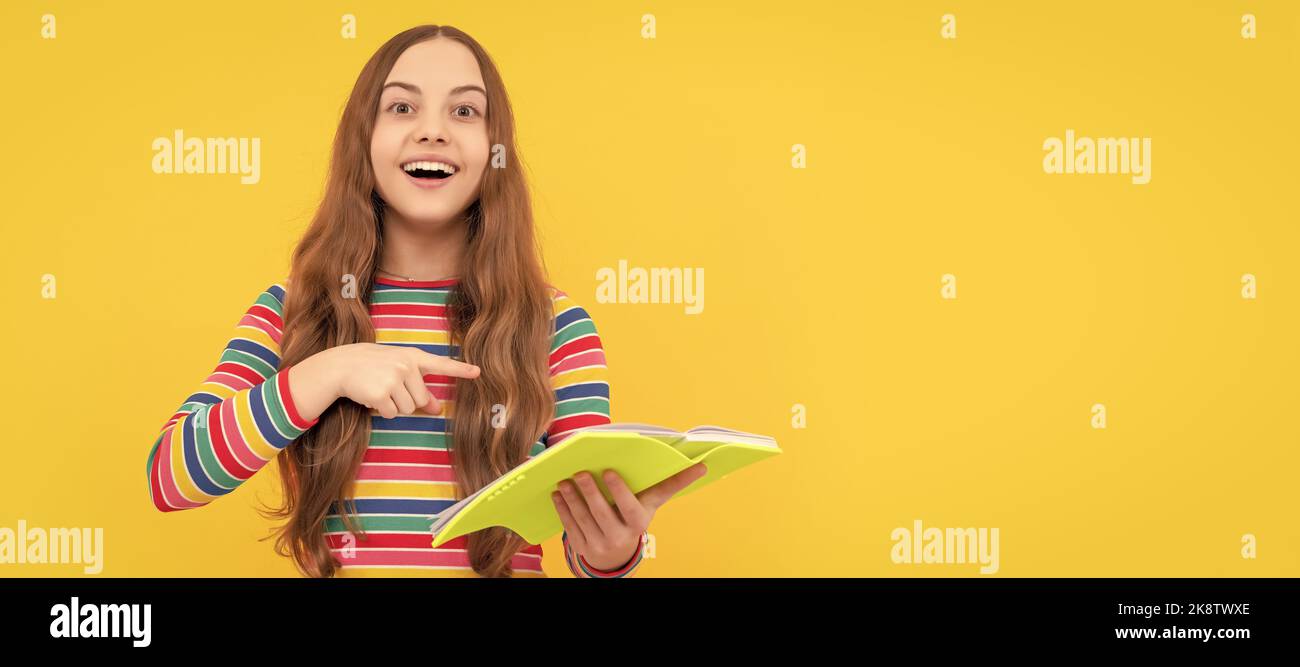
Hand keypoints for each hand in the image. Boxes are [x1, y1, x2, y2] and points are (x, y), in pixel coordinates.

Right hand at [325, 343, 479, 418]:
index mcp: (413, 357)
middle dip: (407, 400)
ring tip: (380, 389)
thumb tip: (438, 409)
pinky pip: (392, 414)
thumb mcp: (399, 372)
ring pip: (408, 409)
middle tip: (390, 387)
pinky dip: (382, 410)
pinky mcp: (381, 393)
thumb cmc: (374, 368)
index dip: (460, 370)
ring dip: (394, 406)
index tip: (477, 372)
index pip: (441, 364)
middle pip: (421, 400)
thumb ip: (420, 388)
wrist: (343, 365)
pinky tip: (371, 396)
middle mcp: (406, 366)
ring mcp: (394, 379)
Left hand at [552, 463, 707, 570]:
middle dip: (589, 492)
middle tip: (580, 472)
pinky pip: (570, 527)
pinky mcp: (582, 548)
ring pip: (582, 519)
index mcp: (637, 523)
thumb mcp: (652, 503)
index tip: (608, 470)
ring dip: (572, 499)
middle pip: (601, 513)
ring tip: (565, 482)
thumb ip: (673, 484)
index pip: (628, 506)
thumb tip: (703, 466)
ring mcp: (599, 545)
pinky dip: (563, 510)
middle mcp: (619, 537)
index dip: (618, 490)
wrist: (618, 552)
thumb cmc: (636, 516)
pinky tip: (558, 495)